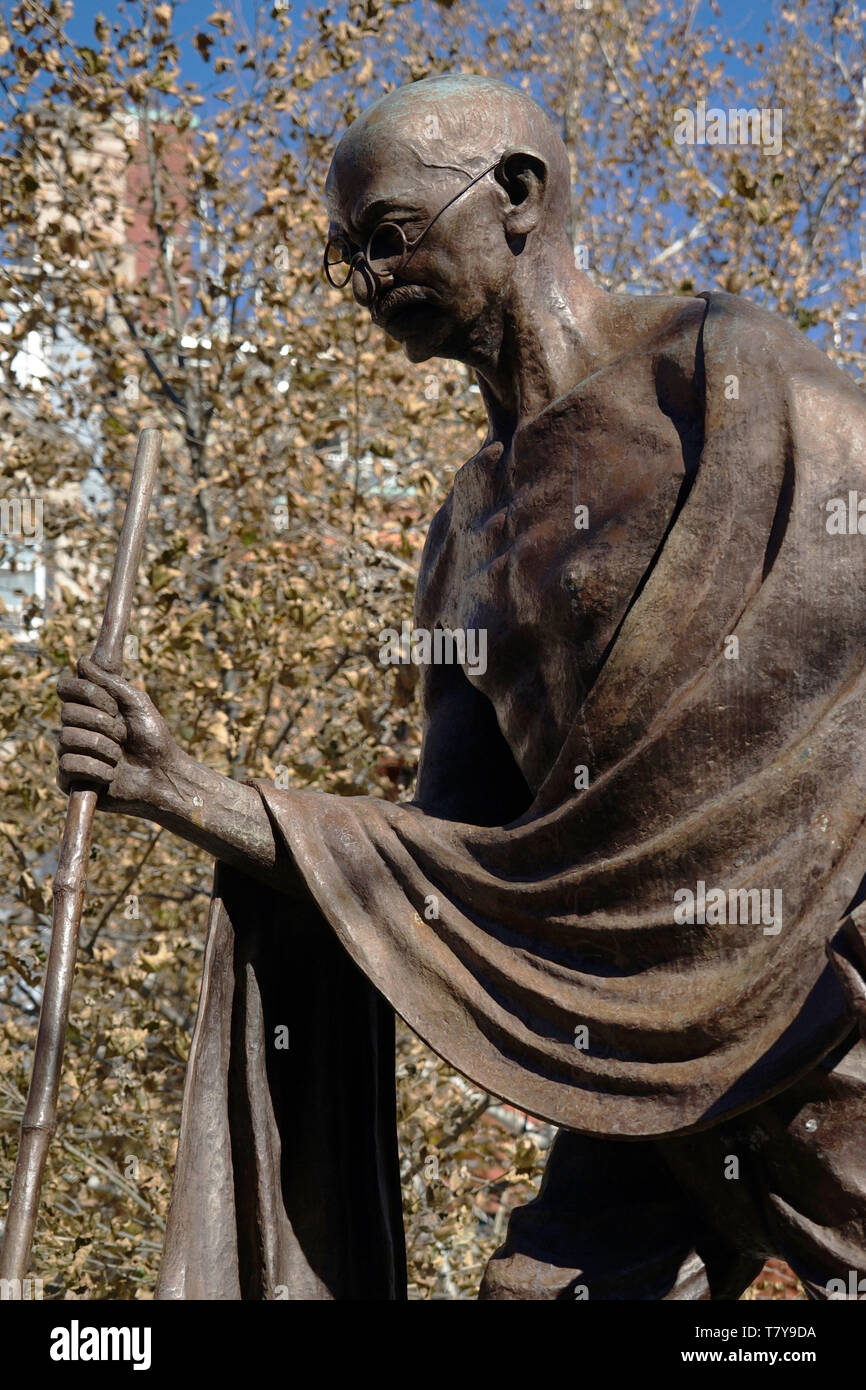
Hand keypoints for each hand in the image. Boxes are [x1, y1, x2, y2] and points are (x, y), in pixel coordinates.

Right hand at [57, 656, 180, 814]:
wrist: (163, 777)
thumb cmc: (153, 740)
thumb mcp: (136, 704)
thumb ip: (111, 682)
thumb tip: (82, 661)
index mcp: (89, 708)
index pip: (65, 688)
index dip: (86, 694)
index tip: (112, 705)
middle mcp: (75, 728)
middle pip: (67, 713)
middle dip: (102, 723)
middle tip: (123, 735)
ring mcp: (70, 753)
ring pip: (67, 738)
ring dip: (103, 748)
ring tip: (119, 757)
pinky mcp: (69, 779)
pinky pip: (68, 764)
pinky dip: (97, 768)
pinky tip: (111, 775)